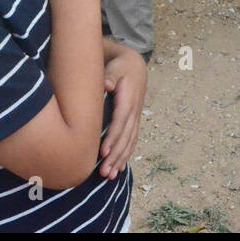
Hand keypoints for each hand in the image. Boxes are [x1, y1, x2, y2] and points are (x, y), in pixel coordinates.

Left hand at [100, 44, 146, 179]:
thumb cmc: (120, 65)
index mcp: (129, 99)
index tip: (103, 152)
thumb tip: (106, 84)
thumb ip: (110, 74)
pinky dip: (126, 154)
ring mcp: (136, 117)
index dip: (113, 137)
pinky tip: (119, 168)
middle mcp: (134, 110)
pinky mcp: (134, 121)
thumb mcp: (116, 65)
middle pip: (126, 136)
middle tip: (104, 172)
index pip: (120, 121)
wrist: (134, 64)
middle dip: (115, 155)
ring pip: (129, 141)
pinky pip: (132, 140)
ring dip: (120, 159)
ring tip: (110, 175)